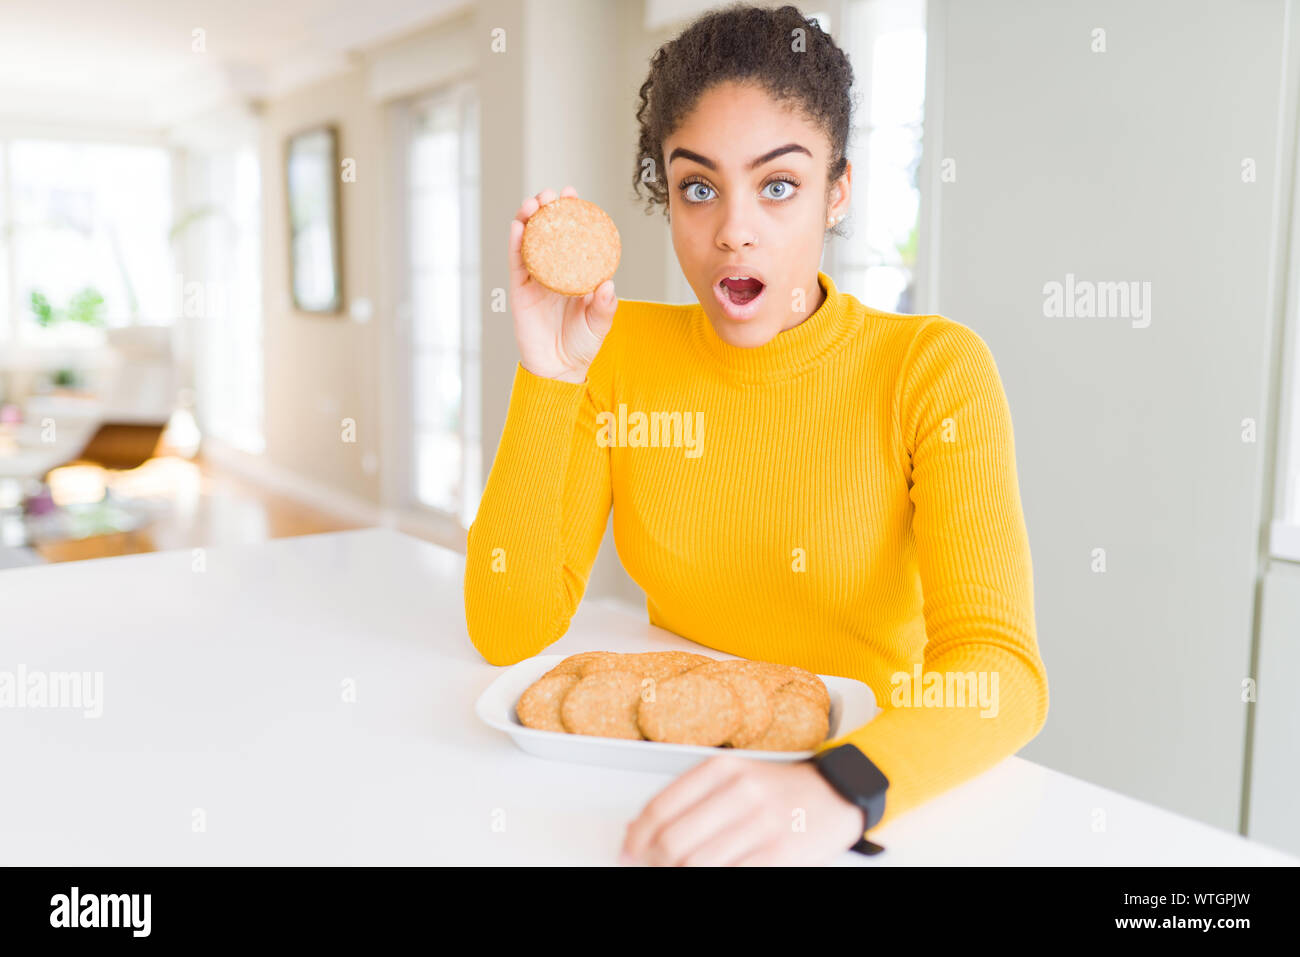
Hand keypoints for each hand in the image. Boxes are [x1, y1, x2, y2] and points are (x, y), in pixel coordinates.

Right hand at [508, 185, 617, 383]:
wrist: (558, 368)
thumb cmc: (581, 344)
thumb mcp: (599, 324)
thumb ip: (604, 306)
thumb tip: (608, 285)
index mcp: (576, 272)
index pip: (574, 236)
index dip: (573, 214)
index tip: (574, 195)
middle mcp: (555, 269)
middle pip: (548, 231)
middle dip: (548, 208)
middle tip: (551, 195)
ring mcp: (535, 277)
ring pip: (530, 240)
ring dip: (529, 218)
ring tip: (533, 203)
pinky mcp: (519, 289)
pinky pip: (516, 261)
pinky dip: (515, 242)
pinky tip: (517, 226)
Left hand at [620, 754, 867, 865]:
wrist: (836, 794)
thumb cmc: (780, 789)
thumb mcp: (734, 777)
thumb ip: (689, 798)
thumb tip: (637, 831)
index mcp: (723, 768)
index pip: (662, 806)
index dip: (637, 836)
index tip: (627, 852)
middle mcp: (741, 792)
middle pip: (674, 840)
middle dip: (653, 862)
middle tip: (648, 868)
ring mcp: (761, 824)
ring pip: (696, 863)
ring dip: (678, 874)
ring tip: (676, 872)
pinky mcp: (779, 854)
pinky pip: (731, 874)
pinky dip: (710, 879)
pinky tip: (707, 875)